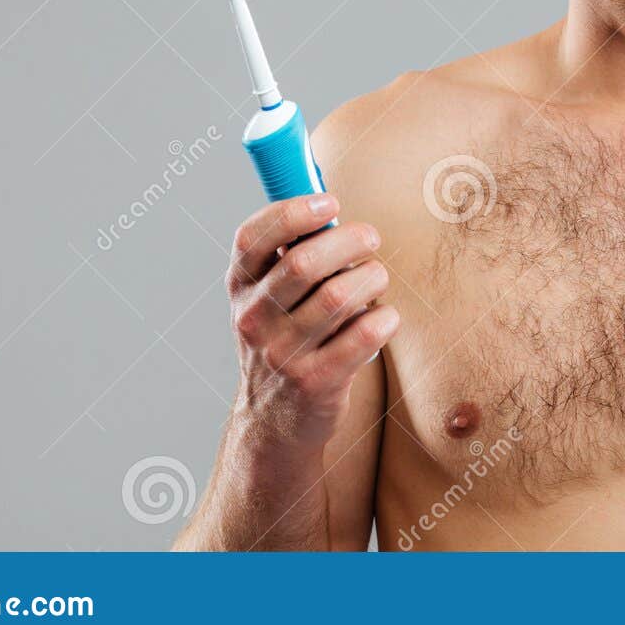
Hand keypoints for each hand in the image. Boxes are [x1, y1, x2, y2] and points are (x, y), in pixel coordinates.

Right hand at [225, 194, 398, 450]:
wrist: (275, 421)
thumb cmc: (285, 338)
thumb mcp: (268, 297)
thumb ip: (289, 253)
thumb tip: (329, 203)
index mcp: (240, 287)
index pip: (252, 238)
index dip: (293, 212)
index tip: (331, 203)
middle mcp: (253, 319)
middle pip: (303, 263)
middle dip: (350, 240)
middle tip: (370, 239)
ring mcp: (282, 353)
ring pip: (340, 296)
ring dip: (372, 277)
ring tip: (375, 279)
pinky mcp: (316, 382)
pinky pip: (364, 334)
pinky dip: (384, 317)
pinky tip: (383, 317)